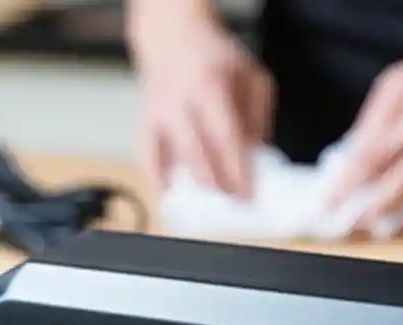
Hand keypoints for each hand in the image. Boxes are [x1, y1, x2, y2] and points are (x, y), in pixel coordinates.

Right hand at [128, 1, 273, 196]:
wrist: (172, 37)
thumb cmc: (215, 58)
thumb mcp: (251, 77)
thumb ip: (258, 117)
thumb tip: (257, 157)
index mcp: (208, 86)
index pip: (224, 138)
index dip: (237, 170)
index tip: (248, 195)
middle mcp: (178, 102)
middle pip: (195, 155)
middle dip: (216, 186)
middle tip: (235, 205)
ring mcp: (156, 115)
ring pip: (168, 161)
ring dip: (188, 188)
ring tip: (208, 209)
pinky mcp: (144, 124)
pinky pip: (146, 160)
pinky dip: (157, 182)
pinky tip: (170, 200)